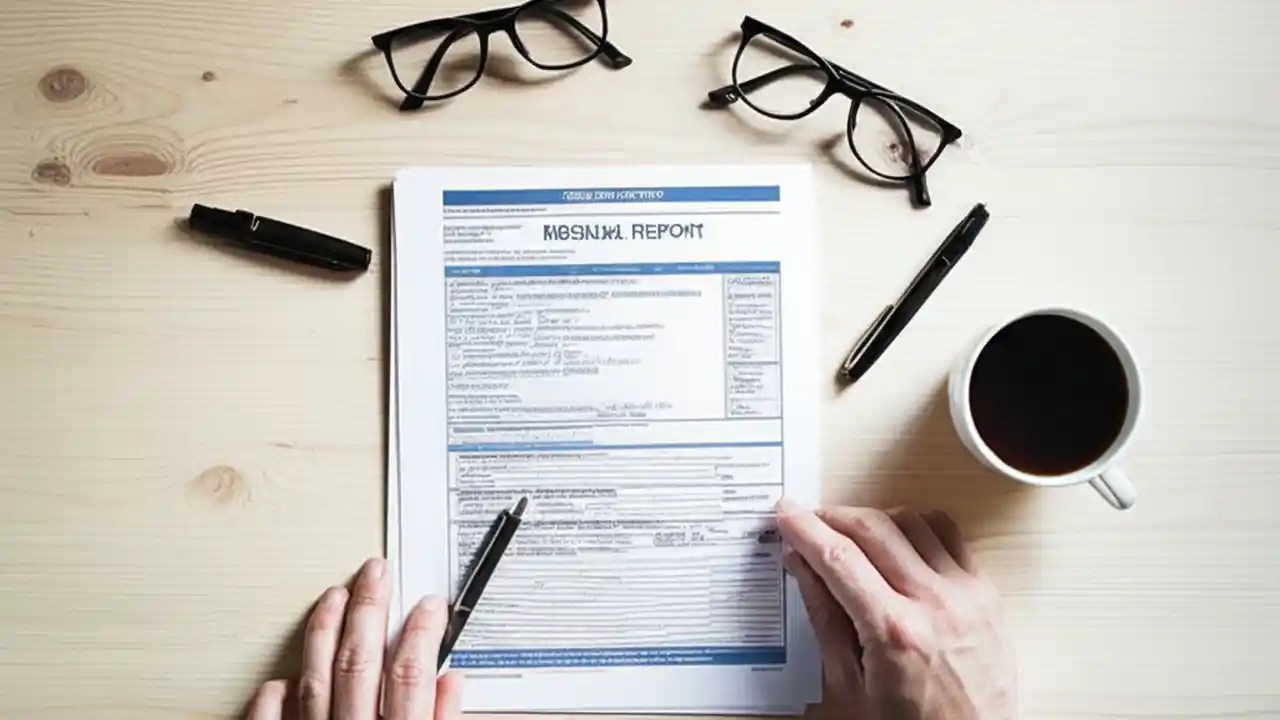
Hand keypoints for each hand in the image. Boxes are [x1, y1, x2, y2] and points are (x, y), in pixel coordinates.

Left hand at [249, 558, 464, 719]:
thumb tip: (452, 685)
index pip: (410, 673)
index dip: (422, 632)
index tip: (429, 605)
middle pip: (359, 660)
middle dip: (370, 607)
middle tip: (376, 573)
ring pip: (315, 678)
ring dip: (325, 630)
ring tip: (335, 595)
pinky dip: (275, 694)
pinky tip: (282, 676)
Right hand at [776, 501, 1015, 719]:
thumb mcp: (849, 684)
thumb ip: (824, 616)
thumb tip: (800, 563)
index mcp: (893, 632)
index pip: (839, 558)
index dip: (805, 528)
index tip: (786, 513)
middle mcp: (933, 604)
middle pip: (872, 528)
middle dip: (832, 516)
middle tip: (810, 520)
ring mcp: (966, 594)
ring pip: (911, 521)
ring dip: (872, 518)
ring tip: (850, 532)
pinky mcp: (987, 592)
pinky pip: (950, 534)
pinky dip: (918, 526)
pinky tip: (899, 538)